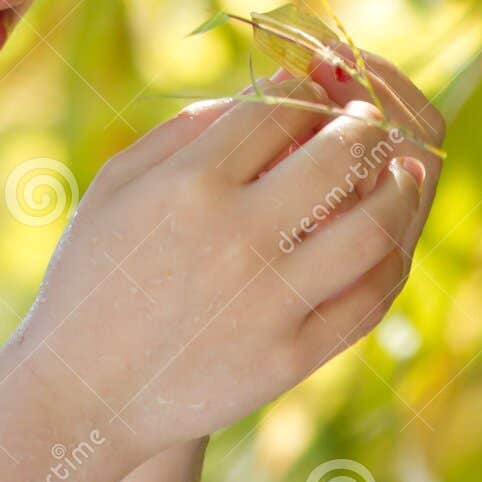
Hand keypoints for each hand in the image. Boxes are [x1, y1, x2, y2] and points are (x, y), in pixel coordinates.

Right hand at [17, 65, 438, 458]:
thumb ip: (189, 127)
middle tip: (367, 124)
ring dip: (400, 187)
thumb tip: (275, 88)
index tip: (314, 97)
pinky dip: (392, 257)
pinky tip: (389, 236)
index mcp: (190, 184)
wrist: (81, 393)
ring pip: (376, 226)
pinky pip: (370, 298)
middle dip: (366, 126)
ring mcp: (271, 302)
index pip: (283, 111)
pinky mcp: (293, 357)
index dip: (309, 94)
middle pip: (342, 155)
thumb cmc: (95, 276)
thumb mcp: (117, 183)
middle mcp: (238, 237)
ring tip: (399, 171)